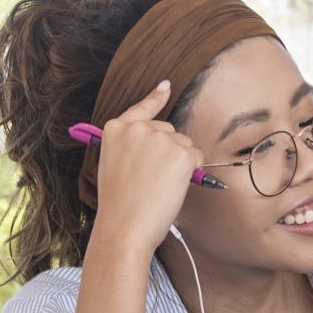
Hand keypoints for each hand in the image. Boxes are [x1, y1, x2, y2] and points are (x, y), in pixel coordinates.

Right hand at [87, 80, 204, 253]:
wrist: (124, 227)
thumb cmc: (120, 205)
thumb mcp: (115, 166)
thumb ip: (132, 148)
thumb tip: (164, 144)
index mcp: (116, 129)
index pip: (141, 108)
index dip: (155, 98)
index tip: (166, 86)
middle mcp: (137, 128)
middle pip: (169, 131)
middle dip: (169, 152)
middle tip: (152, 180)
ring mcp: (160, 138)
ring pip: (184, 145)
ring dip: (180, 164)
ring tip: (158, 186)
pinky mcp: (180, 153)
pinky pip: (197, 157)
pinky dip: (192, 173)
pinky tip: (172, 186)